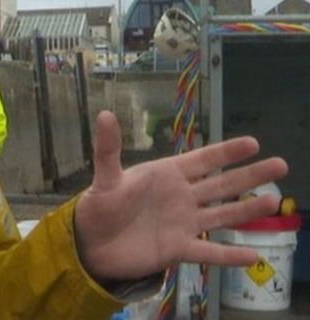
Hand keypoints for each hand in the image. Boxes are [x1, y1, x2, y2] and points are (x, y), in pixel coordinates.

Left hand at [75, 111, 287, 282]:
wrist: (91, 243)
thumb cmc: (100, 206)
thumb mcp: (105, 176)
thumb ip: (108, 148)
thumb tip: (105, 113)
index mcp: (167, 175)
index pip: (202, 160)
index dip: (226, 152)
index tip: (253, 143)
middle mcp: (181, 197)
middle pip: (221, 184)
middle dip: (250, 175)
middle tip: (280, 165)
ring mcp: (183, 223)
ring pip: (222, 215)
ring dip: (247, 210)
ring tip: (273, 202)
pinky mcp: (178, 249)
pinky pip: (209, 252)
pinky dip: (229, 256)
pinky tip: (254, 257)